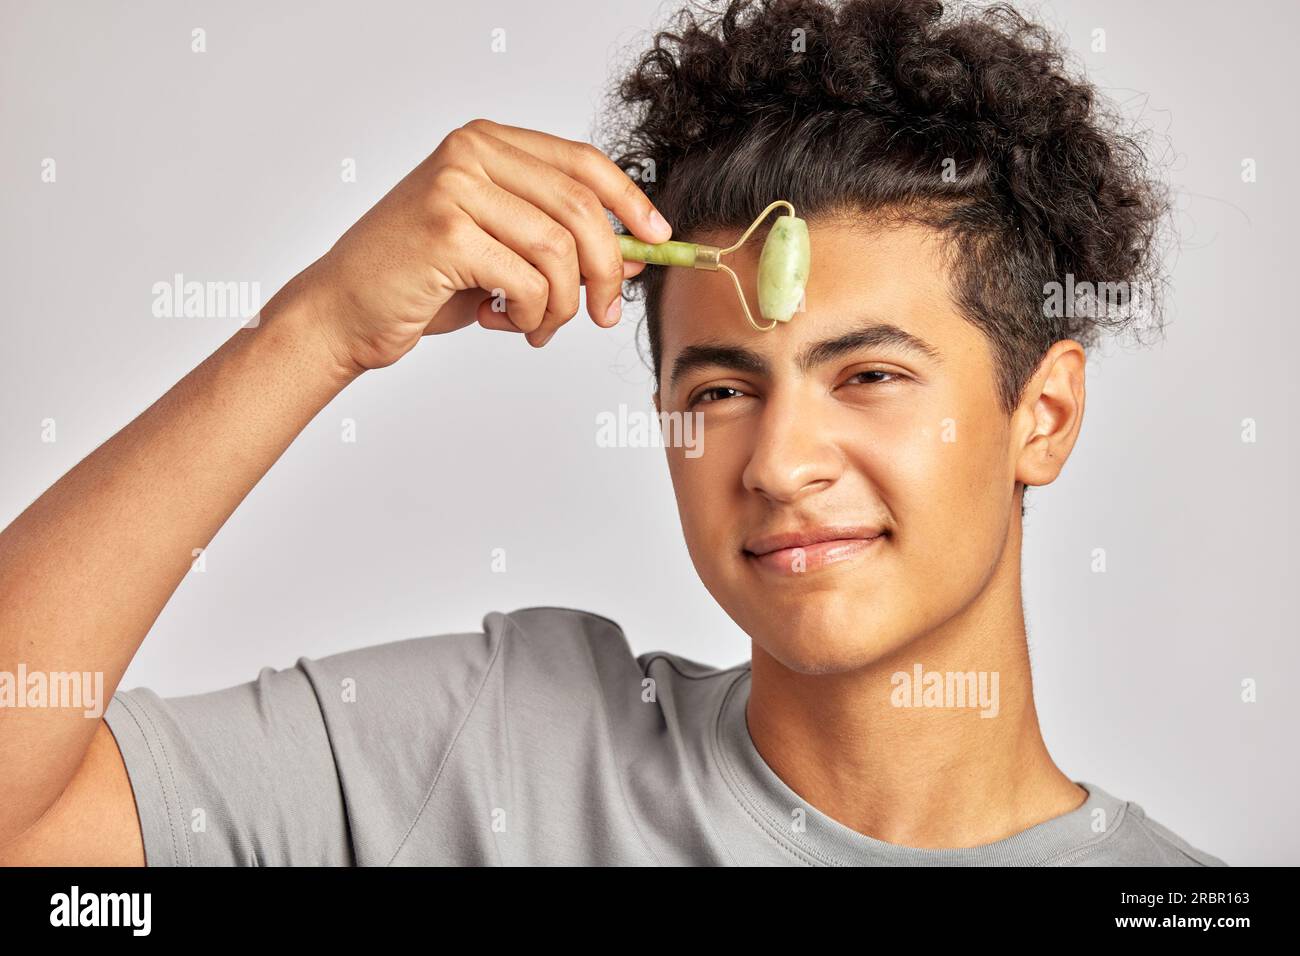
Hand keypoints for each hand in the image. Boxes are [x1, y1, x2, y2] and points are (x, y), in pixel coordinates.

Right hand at [288, 117, 671, 374]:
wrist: (343, 310)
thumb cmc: (421, 281)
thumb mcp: (502, 253)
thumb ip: (562, 244)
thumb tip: (637, 255)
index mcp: (487, 144)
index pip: (583, 163)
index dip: (630, 203)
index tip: (660, 240)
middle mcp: (471, 154)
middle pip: (580, 209)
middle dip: (606, 271)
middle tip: (602, 313)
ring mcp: (455, 188)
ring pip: (558, 252)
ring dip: (561, 305)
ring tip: (535, 325)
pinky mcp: (445, 232)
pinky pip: (528, 283)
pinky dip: (528, 317)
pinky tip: (499, 321)